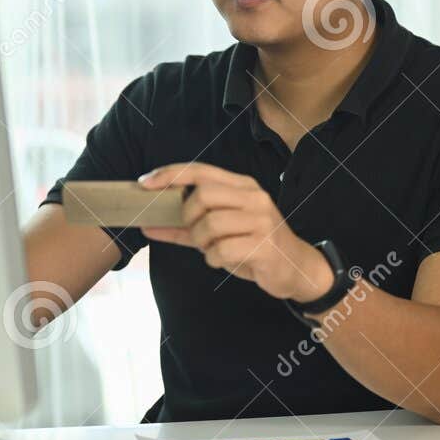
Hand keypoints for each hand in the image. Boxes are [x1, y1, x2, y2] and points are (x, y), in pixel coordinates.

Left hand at [137, 162, 333, 302]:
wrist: (295, 268)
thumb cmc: (253, 246)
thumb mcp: (219, 233)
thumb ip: (185, 228)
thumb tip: (148, 226)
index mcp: (242, 186)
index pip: (200, 171)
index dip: (169, 175)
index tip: (144, 183)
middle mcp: (254, 197)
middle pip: (203, 195)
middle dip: (188, 216)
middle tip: (193, 230)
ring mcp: (261, 220)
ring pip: (210, 224)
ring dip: (201, 242)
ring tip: (212, 249)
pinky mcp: (265, 245)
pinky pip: (221, 250)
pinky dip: (213, 259)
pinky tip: (223, 260)